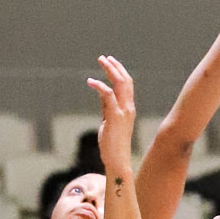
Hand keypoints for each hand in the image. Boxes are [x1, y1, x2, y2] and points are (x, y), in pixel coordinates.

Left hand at [88, 55, 135, 176]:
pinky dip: (100, 85)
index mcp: (128, 108)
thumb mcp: (109, 121)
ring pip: (120, 84)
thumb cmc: (112, 145)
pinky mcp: (115, 117)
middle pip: (125, 81)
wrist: (117, 161)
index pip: (127, 85)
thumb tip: (102, 93)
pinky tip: (90, 81)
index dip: (119, 71)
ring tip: (100, 61)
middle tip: (103, 58)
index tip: (110, 62)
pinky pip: (108, 95)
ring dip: (110, 70)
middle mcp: (128, 108)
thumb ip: (107, 107)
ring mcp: (123, 112)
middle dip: (115, 67)